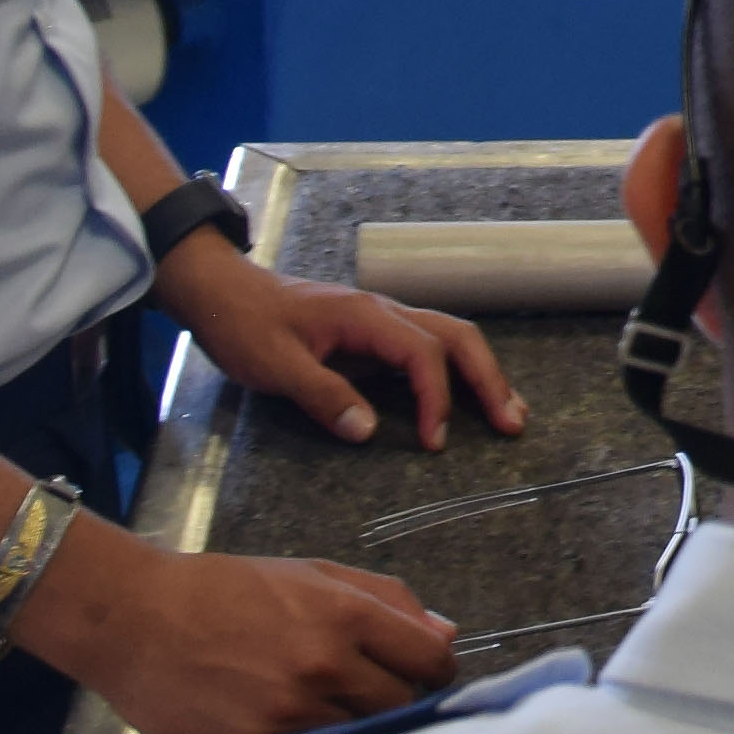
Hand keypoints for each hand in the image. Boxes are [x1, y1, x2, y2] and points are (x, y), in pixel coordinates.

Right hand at [14, 522, 452, 733]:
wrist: (135, 620)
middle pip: (402, 707)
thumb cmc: (226, 591)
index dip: (435, 670)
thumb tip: (445, 635)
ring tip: (326, 711)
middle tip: (368, 692)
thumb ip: (386, 601)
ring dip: (354, 729)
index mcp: (346, 615)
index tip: (422, 674)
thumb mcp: (312, 573)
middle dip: (396, 701)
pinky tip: (296, 731)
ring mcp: (289, 714)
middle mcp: (325, 666)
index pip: (432, 660)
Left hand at [166, 243, 525, 452]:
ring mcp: (382, 320)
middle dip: (488, 380)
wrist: (222, 291)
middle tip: (511, 423)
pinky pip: (428, 347)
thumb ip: (322, 396)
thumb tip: (368, 432)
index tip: (433, 442)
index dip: (436, 398)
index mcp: (365, 317)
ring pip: (449, 338)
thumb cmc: (245, 325)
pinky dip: (456, 371)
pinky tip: (464, 396)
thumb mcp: (274, 365)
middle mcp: (384, 312)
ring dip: (481, 374)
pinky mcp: (373, 333)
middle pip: (457, 336)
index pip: (423, 354)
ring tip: (506, 412)